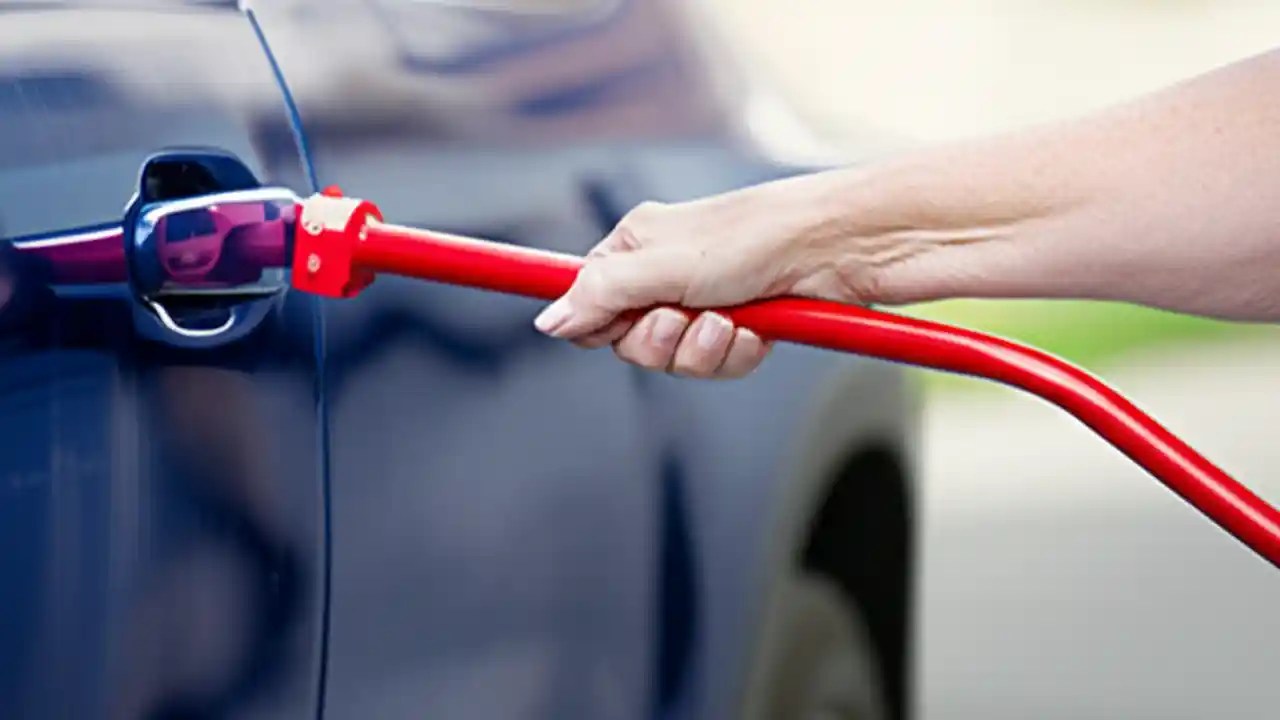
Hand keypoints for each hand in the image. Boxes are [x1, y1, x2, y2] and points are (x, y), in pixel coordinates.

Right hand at [533, 181, 860, 377]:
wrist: (839, 248)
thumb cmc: (755, 238)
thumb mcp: (665, 265)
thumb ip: (602, 295)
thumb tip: (548, 321)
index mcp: (638, 245)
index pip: (588, 298)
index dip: (597, 322)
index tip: (612, 326)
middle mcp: (667, 273)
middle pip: (628, 340)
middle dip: (658, 341)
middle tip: (682, 317)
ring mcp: (706, 302)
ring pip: (674, 360)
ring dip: (700, 350)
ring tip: (728, 322)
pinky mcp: (743, 326)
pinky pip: (717, 366)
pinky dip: (734, 356)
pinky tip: (755, 332)